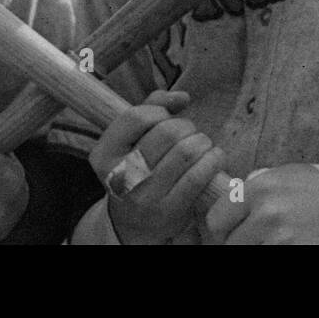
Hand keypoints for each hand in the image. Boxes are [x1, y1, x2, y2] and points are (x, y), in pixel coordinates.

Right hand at [88, 90, 223, 244]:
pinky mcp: (169, 210)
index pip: (136, 117)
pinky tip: (214, 156)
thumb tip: (182, 97)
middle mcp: (121, 176)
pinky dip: (213, 160)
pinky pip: (198, 176)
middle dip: (185, 126)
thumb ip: (151, 107)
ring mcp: (145, 196)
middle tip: (189, 132)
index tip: (166, 116)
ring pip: (186, 151)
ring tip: (202, 143)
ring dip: (202, 141)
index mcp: (104, 154)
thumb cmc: (137, 166)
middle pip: (166, 132)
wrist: (136, 221)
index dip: (158, 110)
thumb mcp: (131, 139)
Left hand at [204, 164, 318, 244]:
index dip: (223, 228)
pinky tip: (291, 246)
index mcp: (260, 189)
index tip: (231, 232)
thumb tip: (229, 199)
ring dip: (259, 249)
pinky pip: (270, 259)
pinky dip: (276, 254)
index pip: (216, 219)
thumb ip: (256, 186)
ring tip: (277, 241)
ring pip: (250, 253)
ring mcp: (282, 240)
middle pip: (231, 244)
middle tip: (256, 240)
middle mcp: (268, 214)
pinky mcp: (296, 254)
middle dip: (240, 243)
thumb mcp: (288, 175)